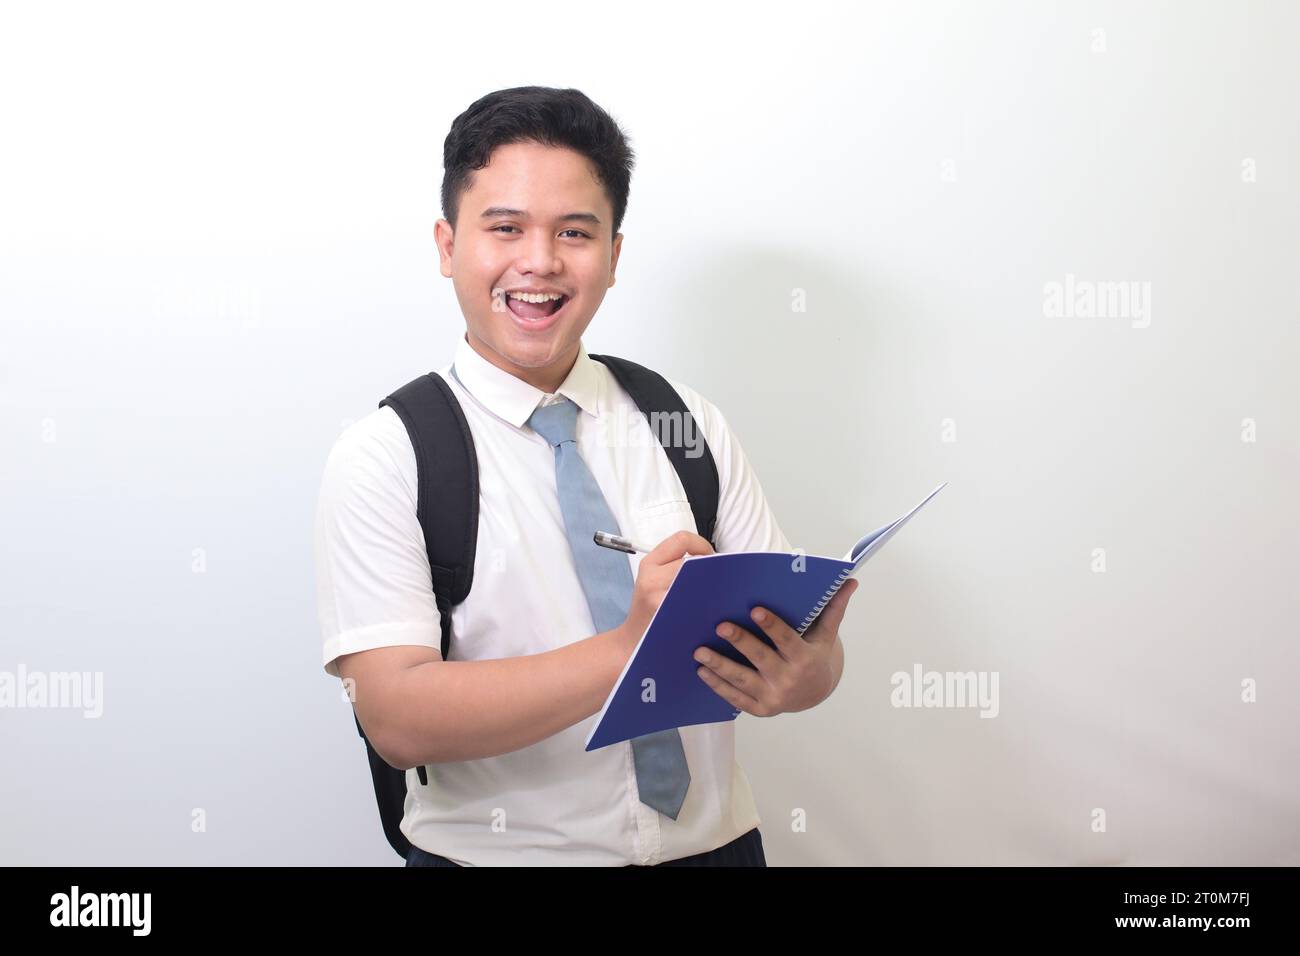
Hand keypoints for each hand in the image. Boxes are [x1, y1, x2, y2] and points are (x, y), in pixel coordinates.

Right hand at [616, 531, 714, 651]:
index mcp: (649, 564)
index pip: (682, 540)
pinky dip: (708, 605)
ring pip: (698, 582)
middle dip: (711, 568)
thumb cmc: (649, 610)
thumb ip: (675, 563)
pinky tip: (710, 610)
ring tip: (713, 595)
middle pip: (694, 562)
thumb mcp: (652, 579)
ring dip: (711, 587)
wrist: (633, 642)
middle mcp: (652, 579)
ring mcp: (660, 599)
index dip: (702, 545)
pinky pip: (697, 605)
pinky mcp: (669, 618)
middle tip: (717, 579)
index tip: (709, 558)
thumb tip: (713, 558)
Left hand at [693, 578, 857, 716]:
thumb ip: (833, 608)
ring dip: (719, 666)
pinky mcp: (759, 709)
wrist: (814, 693)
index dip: (772, 626)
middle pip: (760, 660)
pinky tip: (702, 671)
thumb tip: (850, 580)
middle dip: (740, 642)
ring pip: (742, 680)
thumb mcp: (825, 634)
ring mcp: (772, 697)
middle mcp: (788, 680)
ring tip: (699, 651)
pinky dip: (717, 685)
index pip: (786, 640)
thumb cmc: (815, 656)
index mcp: (804, 659)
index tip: (755, 610)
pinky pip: (735, 698)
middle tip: (720, 626)